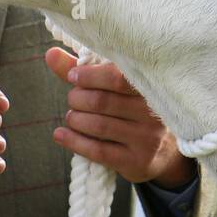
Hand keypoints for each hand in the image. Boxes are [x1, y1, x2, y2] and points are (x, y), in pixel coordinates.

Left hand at [46, 49, 194, 188]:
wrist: (166, 153)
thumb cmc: (134, 111)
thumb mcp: (118, 89)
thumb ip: (86, 72)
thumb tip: (50, 54)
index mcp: (150, 88)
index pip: (117, 77)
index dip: (89, 76)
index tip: (73, 76)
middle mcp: (153, 113)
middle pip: (102, 102)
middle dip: (78, 99)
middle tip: (73, 99)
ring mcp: (146, 139)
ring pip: (98, 126)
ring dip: (75, 119)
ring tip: (72, 116)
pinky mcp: (136, 161)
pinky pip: (98, 151)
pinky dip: (74, 141)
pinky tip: (60, 134)